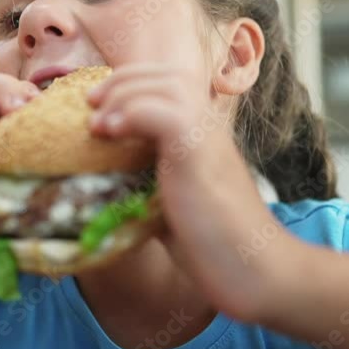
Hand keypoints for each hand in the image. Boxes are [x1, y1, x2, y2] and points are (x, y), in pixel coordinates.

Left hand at [87, 63, 291, 320]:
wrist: (258, 272)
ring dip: (124, 94)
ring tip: (97, 122)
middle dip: (123, 80)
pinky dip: (132, 114)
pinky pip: (164, 113)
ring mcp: (208, 138)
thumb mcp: (173, 208)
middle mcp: (210, 128)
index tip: (100, 103)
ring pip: (166, 85)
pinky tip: (110, 132)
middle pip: (167, 75)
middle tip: (91, 102)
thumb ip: (149, 189)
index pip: (171, 82)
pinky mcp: (199, 154)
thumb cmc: (215, 248)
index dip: (133, 82)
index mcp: (204, 136)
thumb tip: (110, 191)